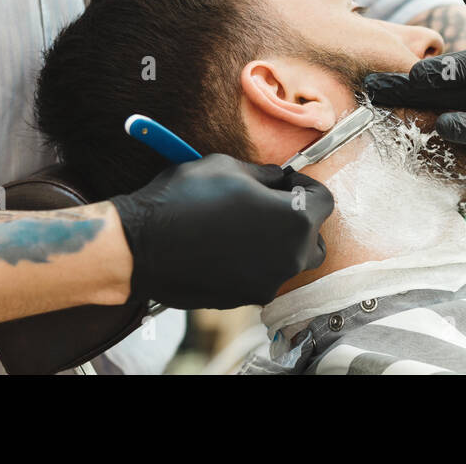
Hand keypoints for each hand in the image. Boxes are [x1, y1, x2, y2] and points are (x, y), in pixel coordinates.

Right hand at [109, 154, 332, 309]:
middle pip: (312, 237)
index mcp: (294, 221)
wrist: (142, 246)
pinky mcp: (244, 298)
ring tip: (247, 225)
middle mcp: (289, 257)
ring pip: (289, 261)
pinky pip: (262, 276)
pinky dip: (254, 262)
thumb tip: (277, 180)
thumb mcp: (228, 167)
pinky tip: (227, 245)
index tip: (285, 182)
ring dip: (278, 243)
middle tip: (269, 203)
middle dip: (297, 218)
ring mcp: (267, 283)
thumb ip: (264, 175)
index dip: (304, 186)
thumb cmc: (184, 200)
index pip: (324, 201)